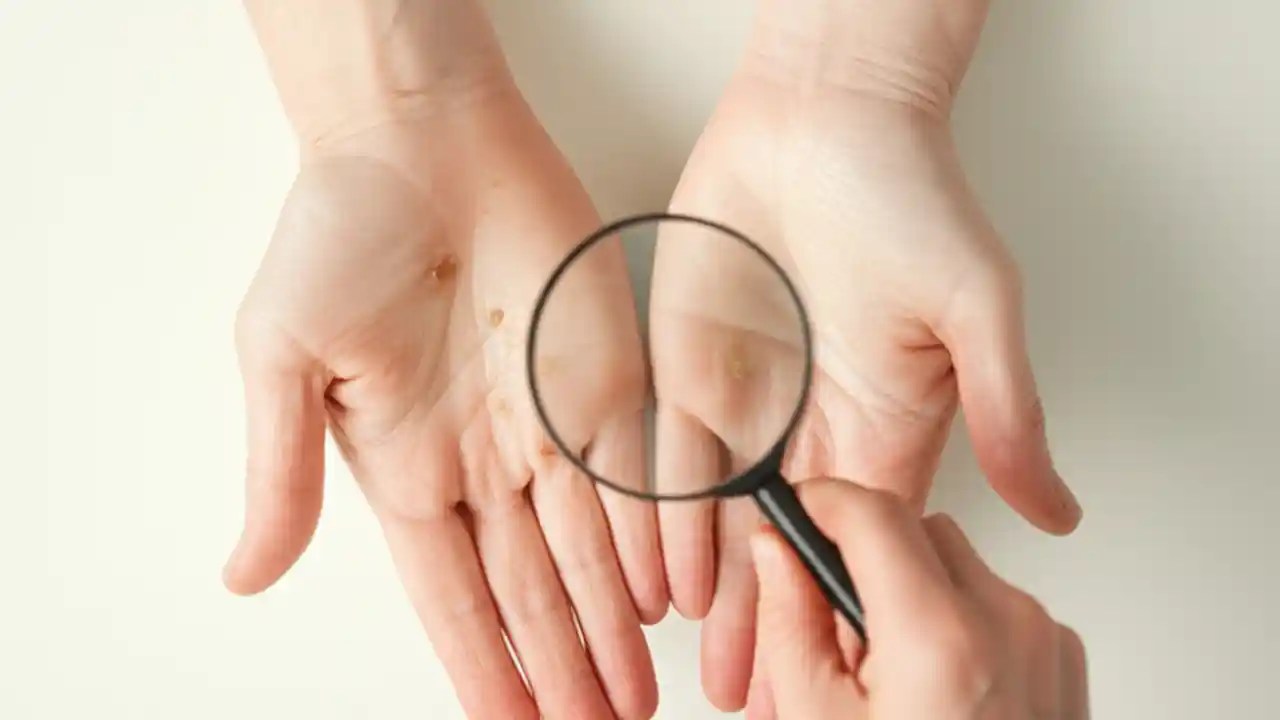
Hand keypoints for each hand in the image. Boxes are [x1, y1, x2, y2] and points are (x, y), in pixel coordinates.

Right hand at [224, 10, 666, 715]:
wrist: (420, 139)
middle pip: (531, 588)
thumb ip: (283, 473)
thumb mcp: (282, 358)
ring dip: (611, 626)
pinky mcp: (607, 376)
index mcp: (408, 466)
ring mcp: (551, 423)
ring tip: (631, 697)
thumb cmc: (339, 233)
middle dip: (561, 665)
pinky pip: (637, 473)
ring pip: (591, 549)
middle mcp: (485, 459)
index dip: (482, 665)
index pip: (452, 595)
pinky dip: (653, 539)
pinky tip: (668, 599)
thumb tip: (247, 577)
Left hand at [656, 0, 1081, 711]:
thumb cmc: (906, 192)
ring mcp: (745, 402)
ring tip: (709, 673)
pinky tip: (663, 581)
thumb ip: (1007, 412)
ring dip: (718, 598)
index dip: (855, 609)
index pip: (868, 540)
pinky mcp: (685, 368)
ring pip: (724, 522)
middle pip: (791, 550)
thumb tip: (1059, 512)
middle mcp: (812, 425)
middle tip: (760, 702)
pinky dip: (663, 522)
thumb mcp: (974, 306)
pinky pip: (667, 459)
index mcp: (886, 422)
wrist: (819, 114)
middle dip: (778, 629)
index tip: (844, 674)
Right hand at [753, 479, 1087, 718]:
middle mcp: (1009, 628)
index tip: (795, 508)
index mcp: (941, 641)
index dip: (820, 500)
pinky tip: (930, 688)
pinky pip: (995, 605)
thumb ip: (790, 620)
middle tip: (833, 622)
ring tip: (883, 672)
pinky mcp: (1064, 664)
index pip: (872, 512)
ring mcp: (1046, 645)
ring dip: (910, 592)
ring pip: (957, 565)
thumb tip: (777, 551)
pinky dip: (954, 623)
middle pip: (918, 530)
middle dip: (865, 557)